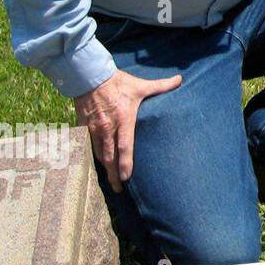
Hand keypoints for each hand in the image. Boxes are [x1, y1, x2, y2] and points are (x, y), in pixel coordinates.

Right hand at [74, 69, 182, 191]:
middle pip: (109, 156)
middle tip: (118, 188)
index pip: (124, 145)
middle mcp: (107, 127)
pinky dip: (93, 157)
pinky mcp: (84, 127)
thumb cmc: (118, 82)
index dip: (125, 162)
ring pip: (98, 153)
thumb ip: (161, 86)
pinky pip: (88, 146)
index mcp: (123, 119)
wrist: (90, 76)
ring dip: (104, 168)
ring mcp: (94, 128)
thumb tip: (180, 79)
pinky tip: (98, 165)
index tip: (127, 177)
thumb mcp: (140, 85)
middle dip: (113, 174)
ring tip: (110, 181)